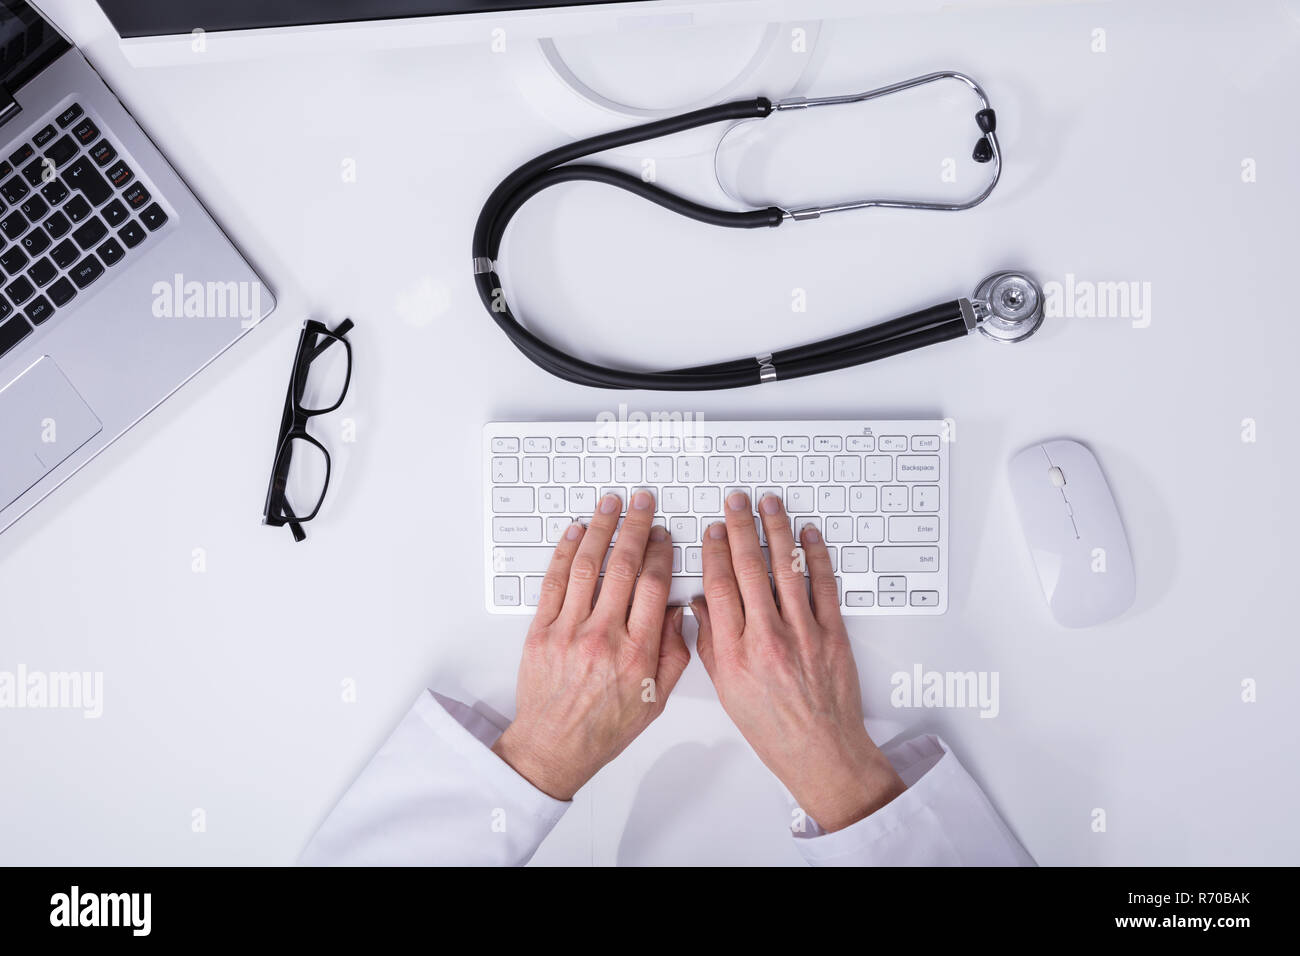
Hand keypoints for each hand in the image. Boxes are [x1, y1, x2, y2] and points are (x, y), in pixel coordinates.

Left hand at [492, 491, 689, 799]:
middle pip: (624, 566)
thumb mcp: (657, 697)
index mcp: (637, 652)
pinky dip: (564, 552)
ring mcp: (569, 632)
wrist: (556, 746)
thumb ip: (674, 652)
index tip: (664, 535)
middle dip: (636, 527)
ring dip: (600, 528)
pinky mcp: (541, 632)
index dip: (661, 552)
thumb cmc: (606, 726)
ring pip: (587, 566)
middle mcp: (604, 637)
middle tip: (642, 503)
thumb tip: (680, 610)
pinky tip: (575, 531)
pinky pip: (554, 582)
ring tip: (610, 504)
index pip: (654, 586)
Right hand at [691, 491, 904, 831]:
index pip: (719, 587)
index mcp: (734, 653)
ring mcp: (804, 634)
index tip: (713, 530)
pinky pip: (824, 586)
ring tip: (770, 504)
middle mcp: (767, 639)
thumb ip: (710, 643)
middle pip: (750, 568)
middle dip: (741, 527)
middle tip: (736, 502)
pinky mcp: (833, 635)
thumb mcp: (726, 689)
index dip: (715, 552)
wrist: (820, 750)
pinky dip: (816, 556)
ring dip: (777, 529)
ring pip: (787, 568)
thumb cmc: (773, 727)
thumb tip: (700, 604)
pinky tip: (808, 535)